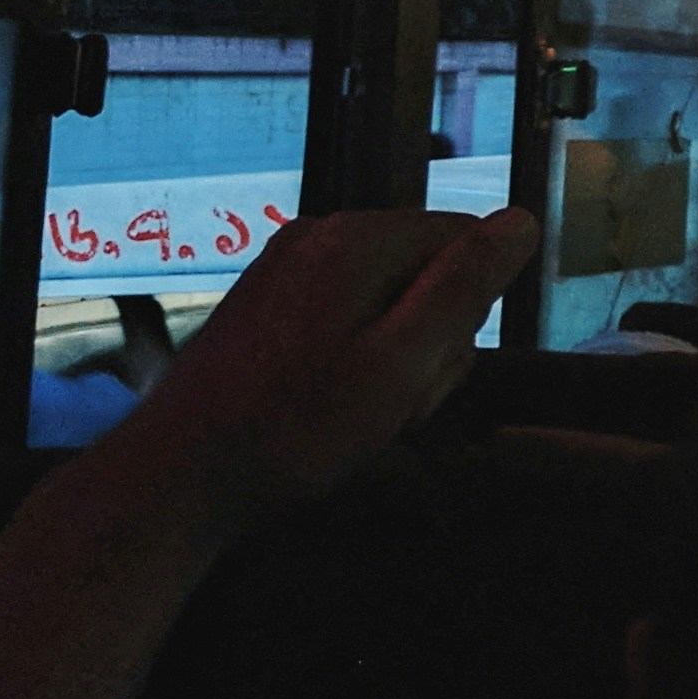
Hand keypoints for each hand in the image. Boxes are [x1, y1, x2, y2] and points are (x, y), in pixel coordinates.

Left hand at [124, 208, 540, 524]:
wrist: (176, 478)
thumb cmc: (294, 429)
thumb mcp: (401, 365)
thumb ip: (464, 287)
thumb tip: (521, 219)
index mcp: (358, 238)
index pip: (470, 241)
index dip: (472, 313)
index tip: (432, 371)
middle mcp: (319, 235)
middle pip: (427, 273)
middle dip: (428, 342)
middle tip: (389, 404)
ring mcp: (285, 268)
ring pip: (388, 301)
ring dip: (390, 360)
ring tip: (352, 414)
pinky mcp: (264, 304)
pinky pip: (344, 318)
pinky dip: (349, 362)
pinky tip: (322, 408)